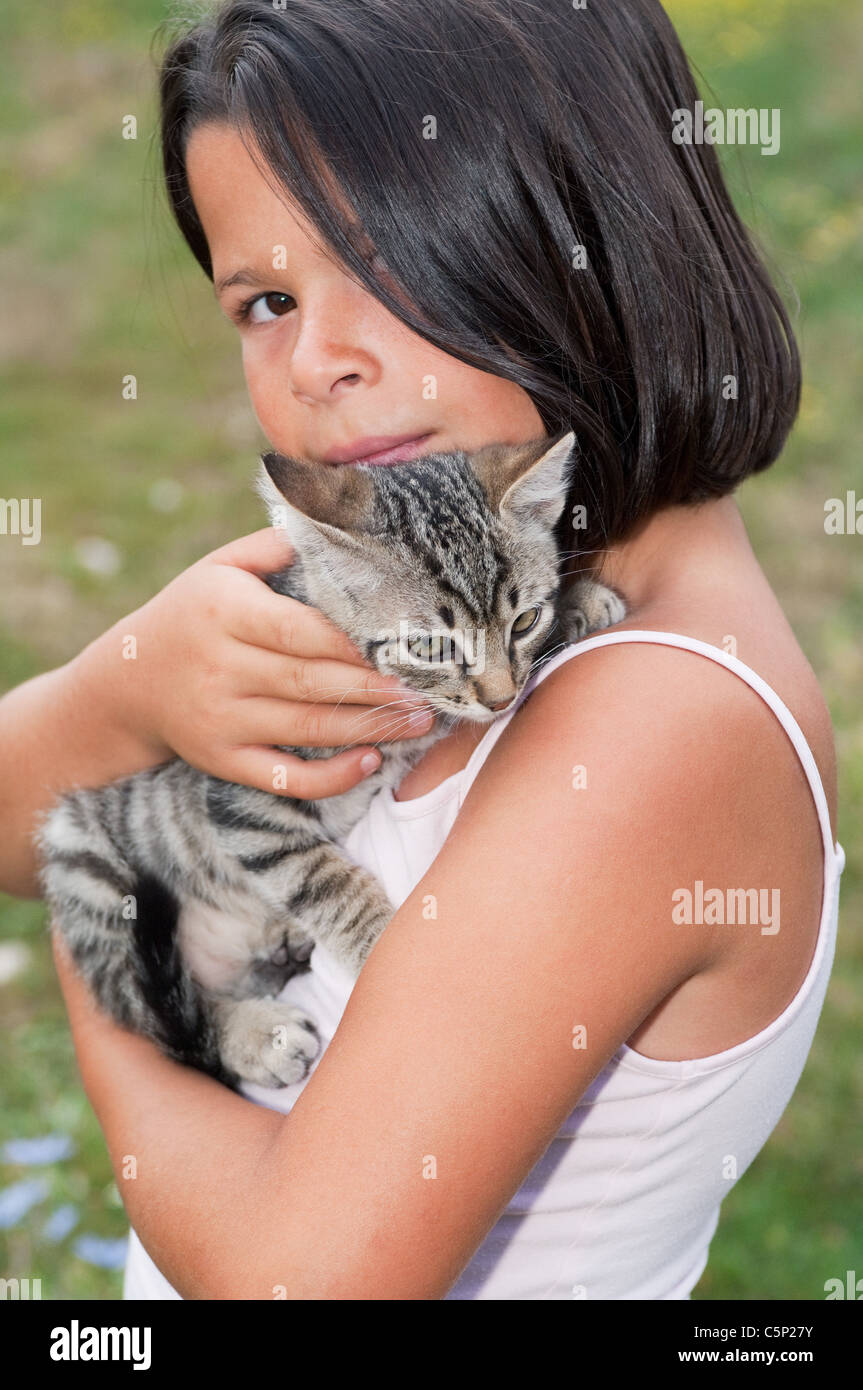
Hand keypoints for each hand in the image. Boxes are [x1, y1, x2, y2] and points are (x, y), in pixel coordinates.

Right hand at [80, 528, 434, 798]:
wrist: (128, 681)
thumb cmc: (193, 613)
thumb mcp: (220, 567)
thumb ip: (278, 546)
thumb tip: (346, 528)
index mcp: (224, 612)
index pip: (302, 629)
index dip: (357, 640)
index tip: (407, 642)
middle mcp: (219, 667)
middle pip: (313, 681)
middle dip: (378, 687)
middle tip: (435, 687)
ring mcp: (219, 719)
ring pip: (308, 728)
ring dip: (371, 728)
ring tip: (421, 719)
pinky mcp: (221, 760)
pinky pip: (283, 777)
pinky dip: (329, 777)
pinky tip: (368, 762)